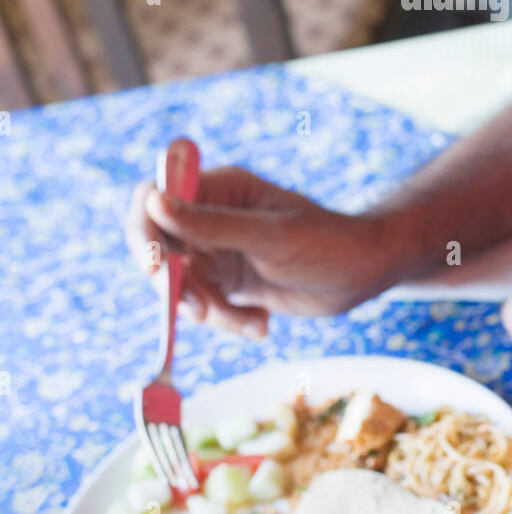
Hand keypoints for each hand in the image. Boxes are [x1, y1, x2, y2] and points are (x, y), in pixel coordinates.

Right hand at [126, 165, 396, 337]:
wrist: (363, 275)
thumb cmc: (326, 243)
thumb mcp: (270, 235)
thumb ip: (211, 224)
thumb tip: (153, 201)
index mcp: (218, 188)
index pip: (154, 197)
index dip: (145, 230)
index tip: (157, 266)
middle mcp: (209, 215)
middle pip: (159, 246)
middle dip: (175, 284)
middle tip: (200, 311)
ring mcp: (216, 249)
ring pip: (180, 286)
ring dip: (209, 310)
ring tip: (253, 322)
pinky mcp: (226, 281)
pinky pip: (204, 305)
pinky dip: (226, 320)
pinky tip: (261, 326)